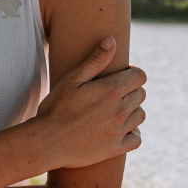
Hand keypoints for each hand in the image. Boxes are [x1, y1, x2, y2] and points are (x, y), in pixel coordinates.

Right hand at [36, 36, 145, 168]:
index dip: (132, 73)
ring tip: (114, 110)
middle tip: (112, 93)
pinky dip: (132, 132)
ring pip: (140, 115)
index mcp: (111, 90)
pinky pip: (137, 138)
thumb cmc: (56, 107)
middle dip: (130, 90)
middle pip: (141, 94)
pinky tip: (120, 129)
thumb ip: (95, 60)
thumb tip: (112, 40)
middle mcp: (120, 110)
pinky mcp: (116, 148)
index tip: (120, 76)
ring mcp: (119, 131)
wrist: (46, 141)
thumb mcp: (73, 79)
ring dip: (132, 110)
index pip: (140, 76)